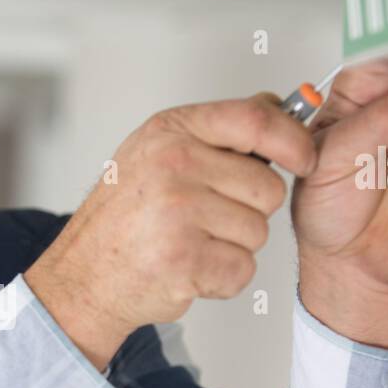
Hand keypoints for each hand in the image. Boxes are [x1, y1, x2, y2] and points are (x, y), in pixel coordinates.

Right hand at [26, 94, 317, 368]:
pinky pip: (242, 269)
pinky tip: (189, 269)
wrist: (83, 276)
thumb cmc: (123, 218)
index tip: (304, 159)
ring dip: (233, 247)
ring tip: (190, 243)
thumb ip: (217, 131)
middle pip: (267, 188)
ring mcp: (177, 212)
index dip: (295, 141)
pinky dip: (222, 278)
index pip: (257, 120)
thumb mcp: (157, 151)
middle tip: (205, 218)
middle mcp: (172, 165)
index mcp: (170, 132)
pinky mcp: (184, 260)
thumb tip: (281, 108)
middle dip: (249, 211)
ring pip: (258, 232)